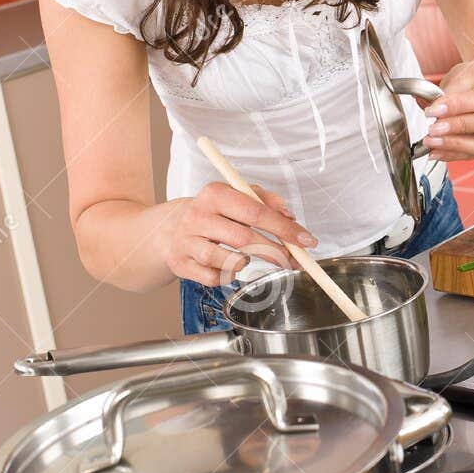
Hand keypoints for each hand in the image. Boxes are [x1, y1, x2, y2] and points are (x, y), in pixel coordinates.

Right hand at [158, 181, 317, 286]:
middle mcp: (198, 216)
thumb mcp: (235, 196)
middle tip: (294, 260)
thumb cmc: (212, 213)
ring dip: (246, 263)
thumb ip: (264, 201)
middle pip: (245, 239)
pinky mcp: (180, 264)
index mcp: (214, 193)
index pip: (256, 212)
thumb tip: (289, 216)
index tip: (306, 240)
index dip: (284, 229)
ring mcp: (187, 242)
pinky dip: (227, 276)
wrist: (167, 229)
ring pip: (228, 261)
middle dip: (276, 252)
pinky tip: (227, 266)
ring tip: (247, 258)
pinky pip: (213, 279)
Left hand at [422, 59, 473, 158]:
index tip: (433, 110)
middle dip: (460, 128)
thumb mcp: (468, 72)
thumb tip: (429, 107)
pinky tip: (440, 152)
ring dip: (458, 146)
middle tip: (432, 129)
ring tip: (433, 143)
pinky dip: (460, 155)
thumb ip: (450, 90)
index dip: (460, 106)